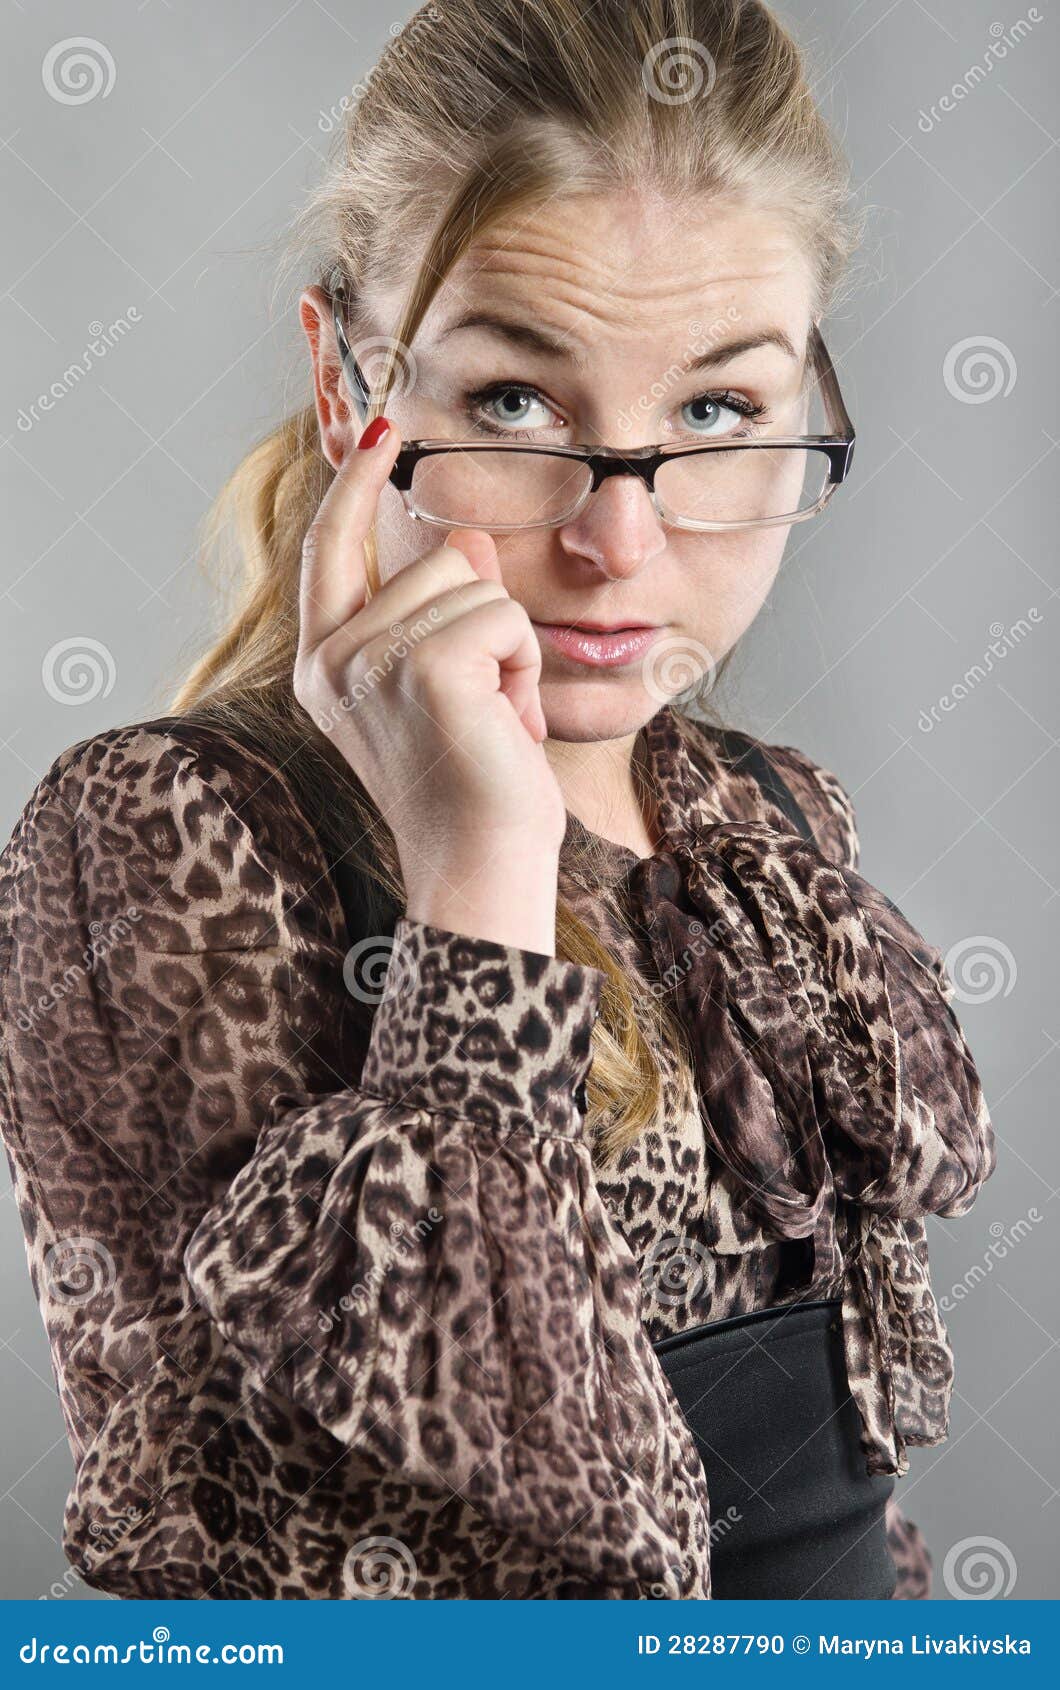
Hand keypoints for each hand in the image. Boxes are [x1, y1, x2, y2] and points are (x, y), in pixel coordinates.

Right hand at [293, 418, 566, 953]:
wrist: (480, 870)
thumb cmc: (472, 789)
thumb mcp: (453, 687)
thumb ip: (446, 608)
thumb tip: (468, 536)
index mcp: (324, 665)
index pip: (331, 548)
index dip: (356, 486)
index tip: (380, 431)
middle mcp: (332, 661)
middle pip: (437, 559)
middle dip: (484, 622)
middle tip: (482, 708)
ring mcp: (370, 662)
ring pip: (476, 583)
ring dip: (507, 651)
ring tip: (491, 722)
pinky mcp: (423, 666)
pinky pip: (502, 616)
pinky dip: (522, 670)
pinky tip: (504, 726)